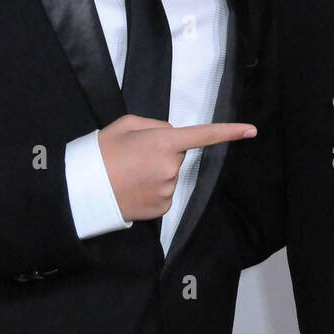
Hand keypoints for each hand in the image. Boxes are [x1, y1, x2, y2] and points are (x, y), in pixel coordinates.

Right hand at [98, 114, 255, 220]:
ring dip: (157, 172)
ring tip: (130, 173)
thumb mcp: (126, 125)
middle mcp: (170, 167)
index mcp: (163, 142)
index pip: (203, 135)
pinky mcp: (162, 208)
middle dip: (164, 152)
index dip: (229, 132)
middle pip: (178, 154)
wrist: (82, 189)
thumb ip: (156, 126)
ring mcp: (168, 190)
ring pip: (171, 174)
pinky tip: (134, 188)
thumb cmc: (102, 152)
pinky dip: (153, 190)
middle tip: (136, 156)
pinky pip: (165, 193)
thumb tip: (172, 134)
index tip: (251, 130)